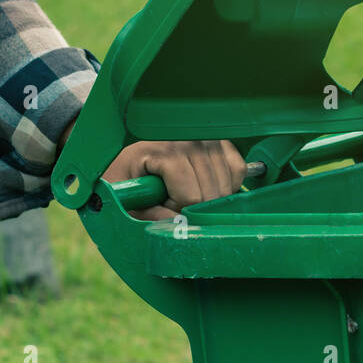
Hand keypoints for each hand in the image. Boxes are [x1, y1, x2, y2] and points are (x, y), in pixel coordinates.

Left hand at [99, 139, 250, 220]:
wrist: (132, 156)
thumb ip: (150, 216)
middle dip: (196, 207)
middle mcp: (189, 138)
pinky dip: (227, 184)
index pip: (191, 195)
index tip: (163, 206)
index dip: (179, 210)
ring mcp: (207, 137)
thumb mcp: (126, 200)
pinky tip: (208, 186)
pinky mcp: (220, 139)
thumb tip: (180, 226)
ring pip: (226, 183)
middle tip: (175, 202)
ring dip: (211, 197)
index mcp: (162, 150)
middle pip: (212, 191)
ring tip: (188, 192)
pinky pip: (236, 169)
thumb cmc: (126, 178)